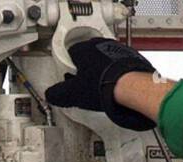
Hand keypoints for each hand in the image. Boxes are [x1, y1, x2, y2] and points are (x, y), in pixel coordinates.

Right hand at [43, 37, 157, 130]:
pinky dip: (115, 73)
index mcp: (83, 49)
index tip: (70, 79)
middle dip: (85, 70)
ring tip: (100, 88)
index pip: (70, 54)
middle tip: (85, 86)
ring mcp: (116, 49)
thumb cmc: (102, 86)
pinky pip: (118, 64)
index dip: (69, 68)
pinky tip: (114, 86)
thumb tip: (51, 95)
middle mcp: (100, 45)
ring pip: (103, 60)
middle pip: (87, 56)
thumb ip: (57, 94)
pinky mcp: (130, 57)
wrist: (130, 87)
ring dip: (101, 71)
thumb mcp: (72, 94)